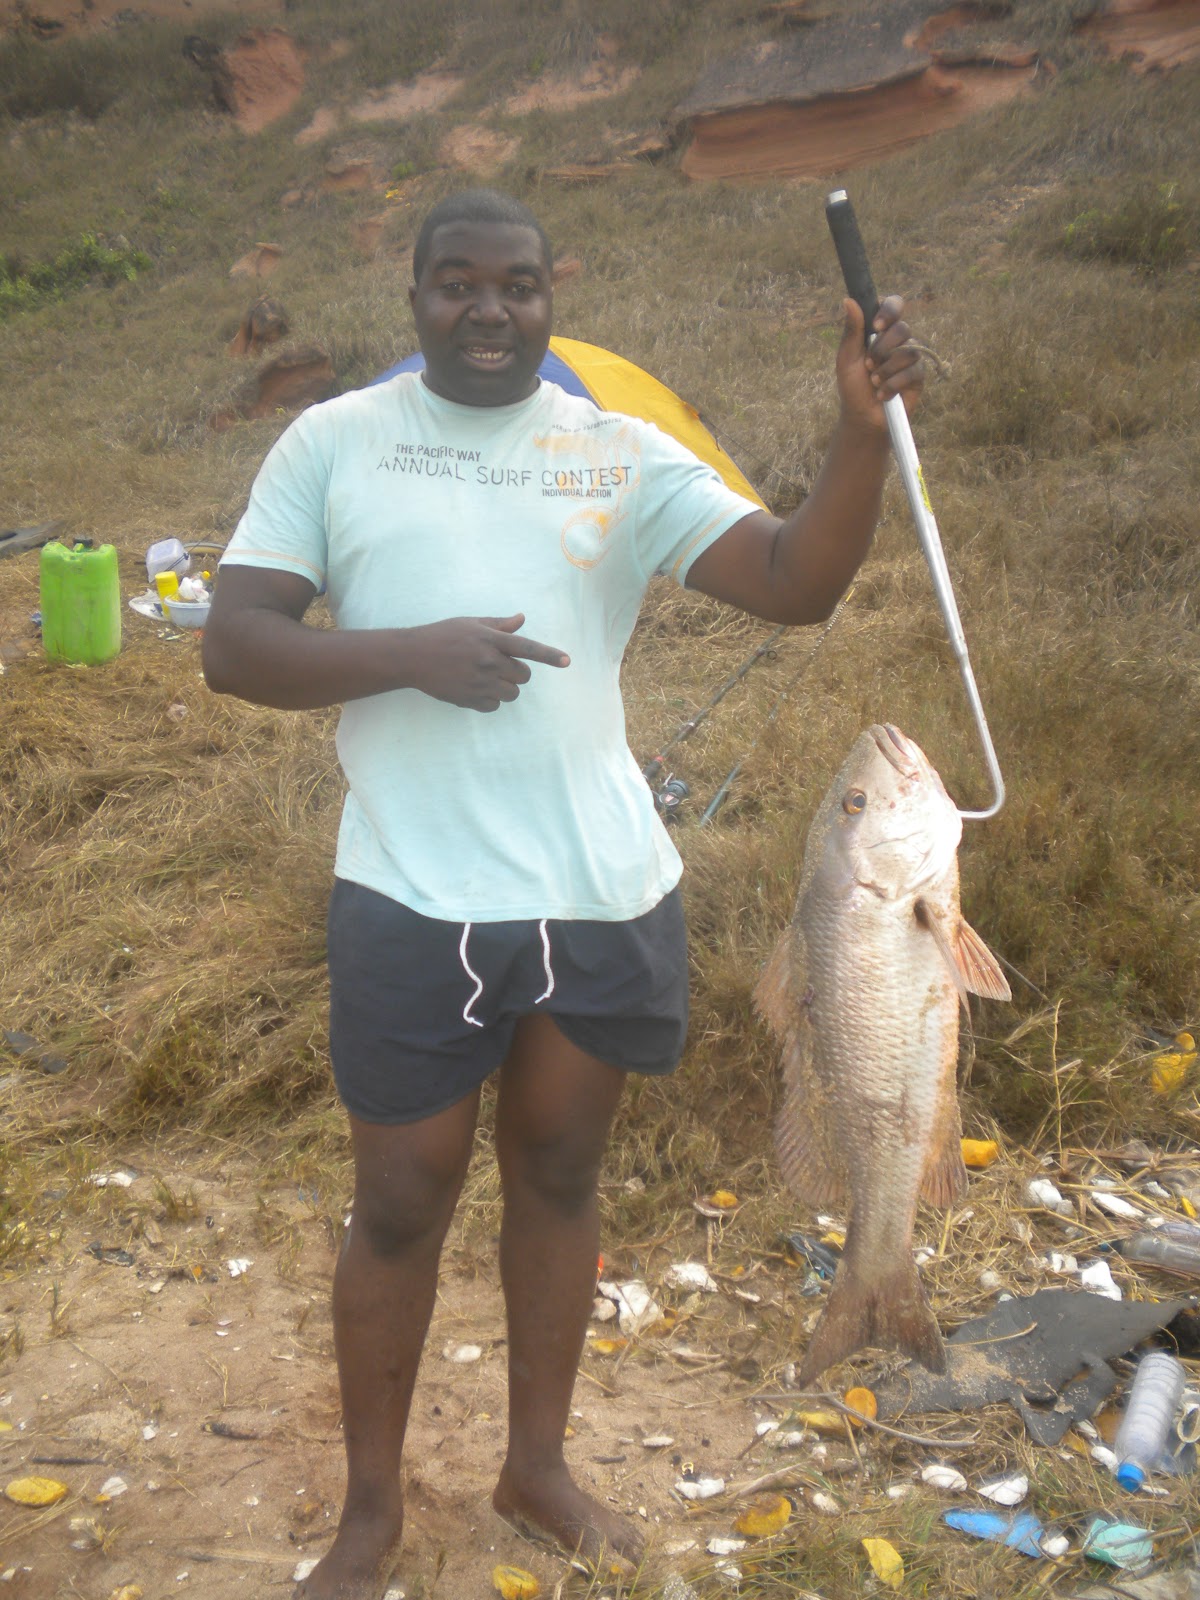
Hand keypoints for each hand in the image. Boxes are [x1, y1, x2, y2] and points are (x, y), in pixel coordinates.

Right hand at [404, 613, 568, 711]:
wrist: (412, 657)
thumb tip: (521, 619)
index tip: (566, 661)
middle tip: (497, 665)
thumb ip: (499, 625)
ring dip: (506, 687)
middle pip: (523, 676)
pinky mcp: (470, 700)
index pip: (527, 648)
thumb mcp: (471, 623)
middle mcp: (488, 662)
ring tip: (486, 677)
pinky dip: (490, 700)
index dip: (549, 655)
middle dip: (517, 672)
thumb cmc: (443, 635)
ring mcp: (479, 682)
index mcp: (490, 640)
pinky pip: (495, 706)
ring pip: (512, 693)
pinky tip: (475, 688)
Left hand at [835, 295, 924, 431]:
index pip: (894, 305)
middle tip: (869, 365)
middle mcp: (899, 340)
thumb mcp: (847, 358)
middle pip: (903, 328)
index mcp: (881, 330)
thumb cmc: (853, 387)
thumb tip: (848, 299)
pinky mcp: (918, 376)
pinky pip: (913, 371)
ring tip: (874, 383)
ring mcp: (911, 357)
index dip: (889, 311)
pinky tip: (883, 394)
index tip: (876, 326)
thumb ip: (852, 330)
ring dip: (887, 369)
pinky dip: (894, 384)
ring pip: (909, 351)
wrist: (862, 417)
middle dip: (883, 348)